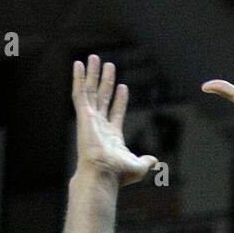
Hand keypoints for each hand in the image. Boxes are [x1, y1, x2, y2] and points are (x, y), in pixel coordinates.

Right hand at [72, 55, 159, 185]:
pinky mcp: (83, 115)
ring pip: (90, 91)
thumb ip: (146, 162)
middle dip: (105, 81)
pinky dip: (78, 78)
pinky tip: (78, 64)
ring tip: (94, 58)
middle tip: (108, 65)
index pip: (116, 112)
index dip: (120, 100)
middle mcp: (99, 126)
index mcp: (111, 136)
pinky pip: (79, 93)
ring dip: (92, 75)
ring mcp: (90, 119)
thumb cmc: (118, 174)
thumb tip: (155, 162)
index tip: (123, 86)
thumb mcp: (138, 167)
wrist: (103, 174)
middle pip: (102, 98)